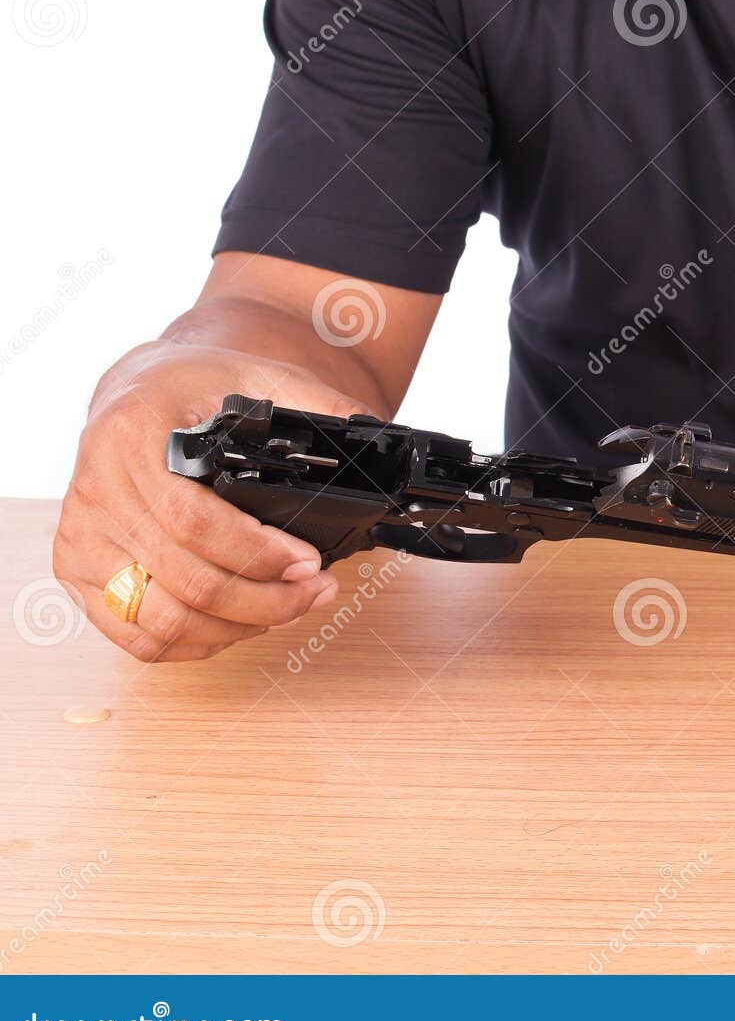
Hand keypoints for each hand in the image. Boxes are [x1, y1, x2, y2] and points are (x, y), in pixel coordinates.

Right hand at [53, 343, 378, 661]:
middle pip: (185, 581)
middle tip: (317, 591)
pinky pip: (136, 637)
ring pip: (162, 621)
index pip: (194, 523)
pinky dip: (197, 643)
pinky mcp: (77, 571)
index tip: (310, 563)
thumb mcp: (256, 377)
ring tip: (289, 607)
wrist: (139, 389)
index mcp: (131, 437)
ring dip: (238, 628)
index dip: (259, 555)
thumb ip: (314, 403)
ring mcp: (80, 538)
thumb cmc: (196, 387)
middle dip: (266, 599)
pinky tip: (240, 623)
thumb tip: (371, 431)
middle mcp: (94, 491)